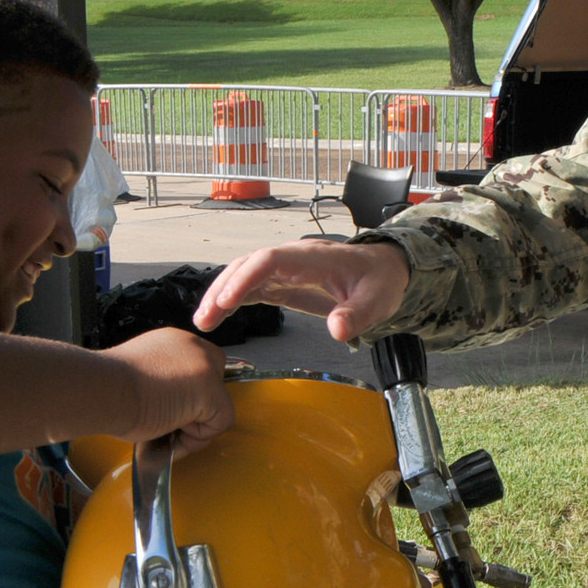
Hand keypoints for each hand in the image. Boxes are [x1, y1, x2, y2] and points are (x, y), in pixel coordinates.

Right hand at [101, 328, 233, 450]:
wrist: (102, 389)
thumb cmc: (107, 388)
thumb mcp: (138, 377)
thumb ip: (161, 382)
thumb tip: (170, 406)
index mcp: (174, 342)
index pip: (201, 370)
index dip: (189, 397)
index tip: (169, 411)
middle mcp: (194, 347)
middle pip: (216, 386)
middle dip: (198, 410)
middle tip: (169, 423)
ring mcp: (206, 368)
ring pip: (218, 407)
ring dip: (193, 427)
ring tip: (164, 427)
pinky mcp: (211, 391)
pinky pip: (220, 423)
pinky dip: (197, 437)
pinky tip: (171, 431)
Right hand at [194, 241, 408, 342]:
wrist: (384, 270)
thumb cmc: (379, 280)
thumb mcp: (378, 300)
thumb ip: (358, 314)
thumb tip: (338, 331)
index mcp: (313, 257)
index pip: (270, 259)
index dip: (246, 277)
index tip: (227, 300)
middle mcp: (294, 258)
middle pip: (248, 265)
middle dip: (223, 289)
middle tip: (205, 318)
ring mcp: (286, 269)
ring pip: (245, 275)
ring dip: (222, 296)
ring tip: (204, 322)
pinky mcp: (284, 282)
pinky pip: (253, 287)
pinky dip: (233, 300)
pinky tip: (218, 315)